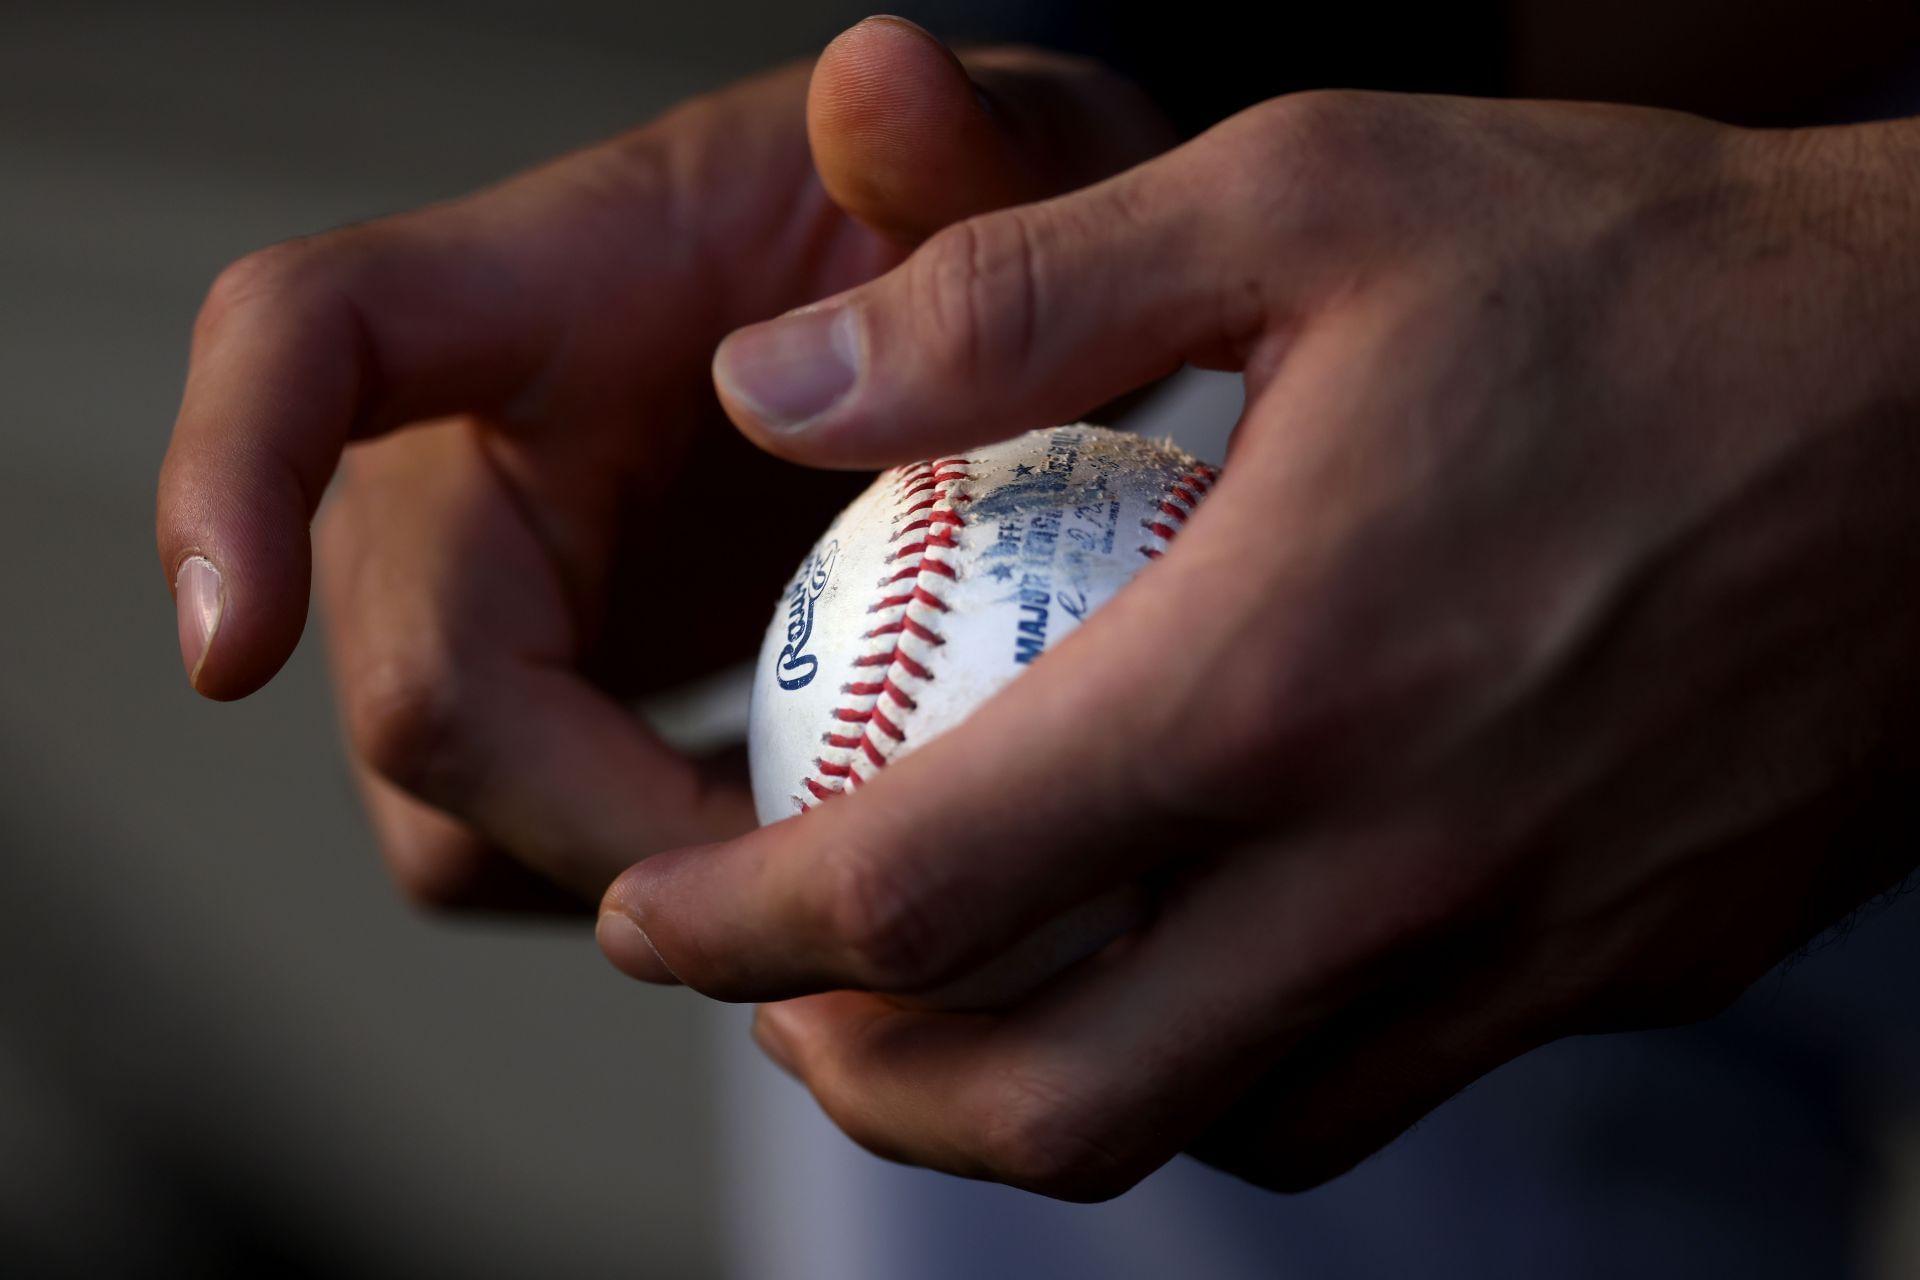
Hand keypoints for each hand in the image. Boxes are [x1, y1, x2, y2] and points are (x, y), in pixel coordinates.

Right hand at [154, 18, 1170, 905]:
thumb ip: (959, 141)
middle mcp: (476, 451)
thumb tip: (872, 79)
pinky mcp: (554, 685)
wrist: (986, 327)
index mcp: (551, 291)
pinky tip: (784, 851)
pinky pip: (519, 841)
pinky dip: (636, 884)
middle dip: (594, 816)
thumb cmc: (979, 223)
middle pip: (415, 681)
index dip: (227, 479)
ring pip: (448, 805)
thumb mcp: (1007, 164)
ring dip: (620, 877)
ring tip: (824, 862)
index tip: (226, 649)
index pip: (307, 340)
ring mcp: (505, 583)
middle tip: (812, 873)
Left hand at [601, 93, 1919, 1196]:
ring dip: (1049, 1100)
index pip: (925, 884)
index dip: (746, 933)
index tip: (660, 925)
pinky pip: (1376, 1084)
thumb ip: (1009, 295)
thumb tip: (774, 386)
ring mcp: (1523, 948)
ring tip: (971, 996)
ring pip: (1221, 1130)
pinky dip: (1237, 1066)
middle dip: (870, 1091)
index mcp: (1273, 676)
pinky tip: (1200, 950)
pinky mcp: (1624, 968)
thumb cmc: (1639, 268)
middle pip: (1054, 1104)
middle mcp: (1392, 863)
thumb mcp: (1307, 195)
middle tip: (795, 1009)